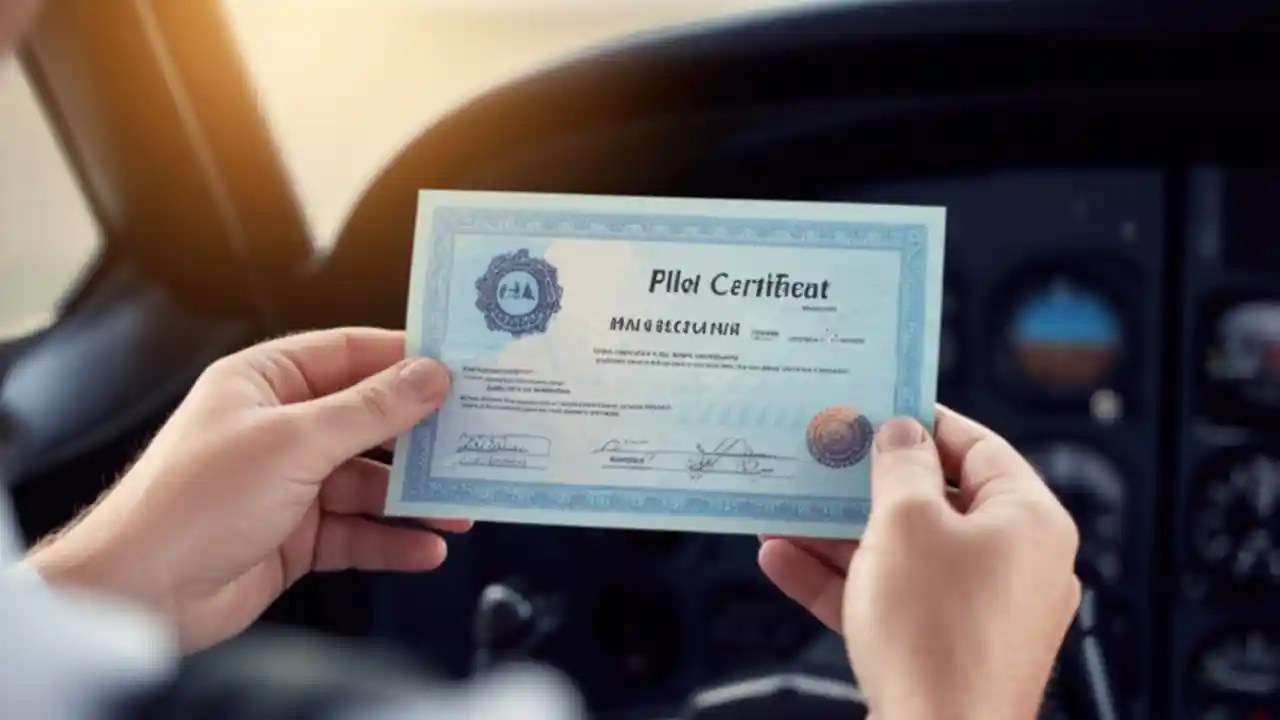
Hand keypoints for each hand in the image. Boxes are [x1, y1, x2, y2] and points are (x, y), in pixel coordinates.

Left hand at [28, 328, 468, 651]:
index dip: (405, 358)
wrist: (139, 595)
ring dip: (414, 499)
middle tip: (475, 438)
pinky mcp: (295, 537)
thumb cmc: (195, 501)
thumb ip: (371, 410)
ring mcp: (289, 485)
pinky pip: (357, 533)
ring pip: (370, 483)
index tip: (462, 366)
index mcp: (265, 382)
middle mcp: (279, 428)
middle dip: (420, 437)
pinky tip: (425, 548)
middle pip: (368, 421)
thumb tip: (431, 375)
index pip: (349, 354)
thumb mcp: (295, 441)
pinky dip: (392, 540)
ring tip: (460, 510)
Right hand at [759, 406, 1079, 719]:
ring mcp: (983, 611)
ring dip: (838, 533)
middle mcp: (1016, 563)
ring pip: (904, 553)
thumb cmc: (936, 632)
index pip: (978, 446)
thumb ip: (901, 466)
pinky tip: (783, 560)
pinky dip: (842, 580)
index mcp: (1029, 521)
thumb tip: (902, 432)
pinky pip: (892, 598)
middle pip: (934, 502)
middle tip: (821, 459)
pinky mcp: (947, 649)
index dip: (922, 421)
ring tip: (783, 510)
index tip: (876, 406)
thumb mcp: (907, 524)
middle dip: (865, 485)